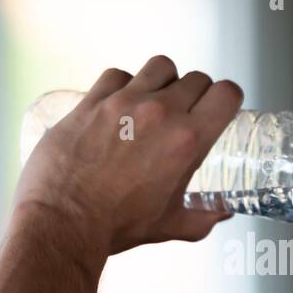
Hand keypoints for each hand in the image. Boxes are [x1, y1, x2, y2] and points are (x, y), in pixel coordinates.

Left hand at [12, 55, 242, 254]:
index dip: (228, 98)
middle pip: (196, 78)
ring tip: (154, 100)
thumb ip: (201, 218)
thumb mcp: (169, 225)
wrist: (64, 222)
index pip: (225, 95)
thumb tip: (219, 215)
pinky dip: (122, 85)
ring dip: (164, 81)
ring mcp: (124, 102)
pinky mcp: (92, 100)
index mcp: (187, 142)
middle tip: (185, 112)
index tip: (220, 106)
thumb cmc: (115, 225)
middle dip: (196, 94)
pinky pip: (117, 74)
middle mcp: (160, 114)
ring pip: (160, 67)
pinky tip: (119, 104)